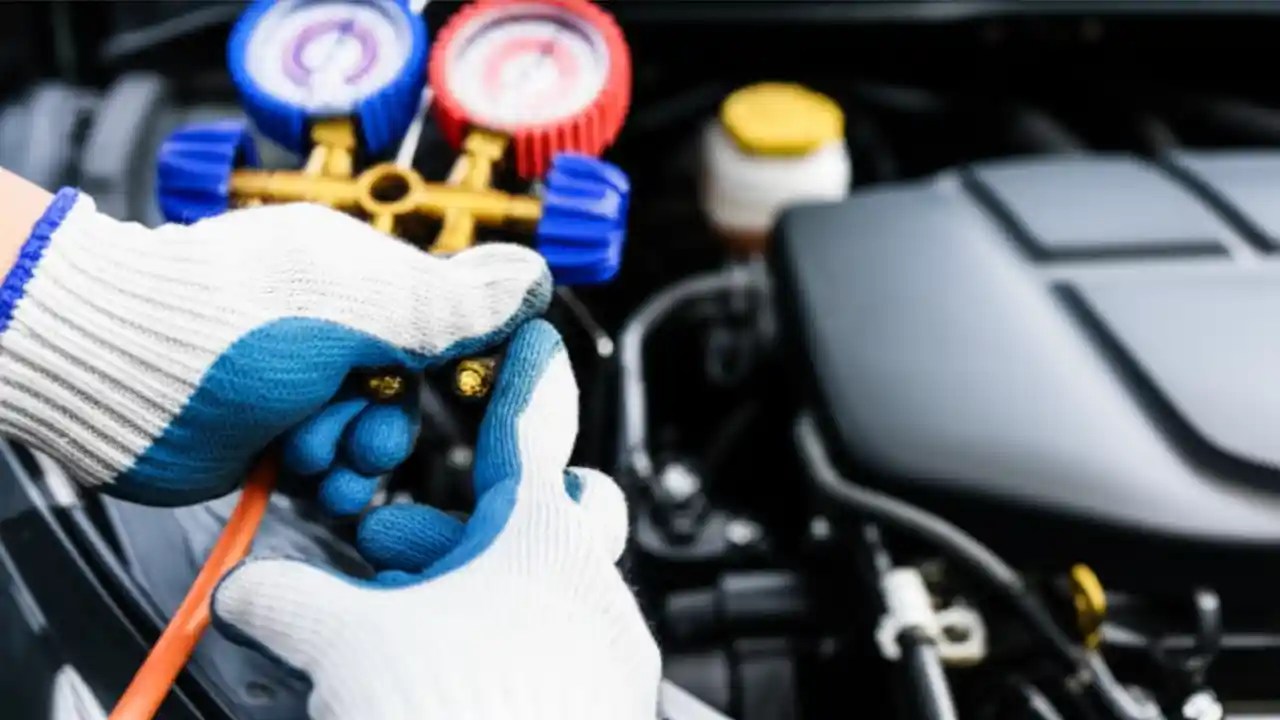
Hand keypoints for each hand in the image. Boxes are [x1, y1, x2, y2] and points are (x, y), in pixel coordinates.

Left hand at [0, 190, 550, 503]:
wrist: (121, 373)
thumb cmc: (232, 318)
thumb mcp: (362, 300)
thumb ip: (455, 301)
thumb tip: (536, 276)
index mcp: (360, 278)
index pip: (442, 320)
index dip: (457, 358)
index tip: (463, 381)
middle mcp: (332, 329)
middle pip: (409, 393)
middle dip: (392, 421)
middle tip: (364, 426)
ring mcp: (298, 386)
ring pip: (370, 438)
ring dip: (354, 453)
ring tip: (315, 448)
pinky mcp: (269, 439)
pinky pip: (328, 470)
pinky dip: (325, 477)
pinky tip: (304, 471)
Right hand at [213, 321, 661, 719]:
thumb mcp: (347, 645)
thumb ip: (291, 600)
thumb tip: (242, 588)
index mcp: (543, 538)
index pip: (533, 428)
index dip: (527, 378)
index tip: (535, 339)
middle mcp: (588, 586)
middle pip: (557, 507)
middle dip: (478, 514)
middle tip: (404, 540)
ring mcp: (603, 650)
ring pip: (549, 583)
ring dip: (476, 587)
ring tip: (400, 620)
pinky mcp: (601, 703)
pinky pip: (556, 645)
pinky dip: (501, 641)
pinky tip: (444, 672)